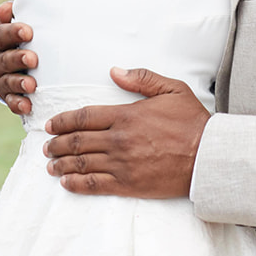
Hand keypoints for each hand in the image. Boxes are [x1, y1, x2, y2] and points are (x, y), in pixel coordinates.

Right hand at [0, 1, 35, 115]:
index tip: (28, 32)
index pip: (1, 35)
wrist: (12, 61)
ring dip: (20, 83)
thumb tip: (8, 7)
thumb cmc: (17, 37)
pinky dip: (19, 104)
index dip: (13, 32)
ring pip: (8, 82)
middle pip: (5, 60)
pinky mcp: (7, 95)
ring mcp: (0, 79)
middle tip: (33, 59)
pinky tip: (28, 106)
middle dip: (18, 59)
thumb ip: (9, 15)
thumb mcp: (10, 23)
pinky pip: (12, 102)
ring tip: (31, 85)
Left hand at [43, 67, 209, 197]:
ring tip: (50, 165)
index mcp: (125, 115)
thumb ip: (142, 78)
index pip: (83, 117)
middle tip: (46, 147)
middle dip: (56, 144)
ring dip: (61, 164)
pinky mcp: (128, 184)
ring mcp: (122, 163)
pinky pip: (94, 185)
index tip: (50, 125)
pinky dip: (76, 184)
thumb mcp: (172, 89)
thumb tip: (114, 71)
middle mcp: (118, 139)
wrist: (209, 157)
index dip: (61, 121)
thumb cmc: (193, 122)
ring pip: (81, 164)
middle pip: (76, 141)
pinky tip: (66, 183)